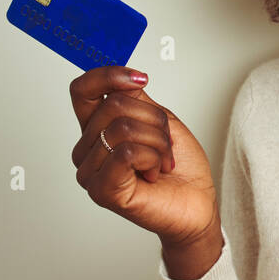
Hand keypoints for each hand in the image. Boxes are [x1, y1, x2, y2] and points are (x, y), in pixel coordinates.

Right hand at [69, 66, 218, 248]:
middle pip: (112, 105)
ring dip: (157, 142)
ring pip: (122, 128)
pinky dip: (152, 158)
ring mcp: (91, 172)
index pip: (82, 90)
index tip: (141, 78)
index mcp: (96, 130)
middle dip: (153, 119)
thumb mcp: (160, 121)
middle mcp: (87, 150)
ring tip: (161, 162)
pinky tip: (155, 174)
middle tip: (164, 143)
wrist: (197, 204)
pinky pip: (126, 152)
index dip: (108, 76)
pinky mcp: (102, 191)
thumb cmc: (181, 167)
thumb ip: (136, 100)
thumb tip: (121, 78)